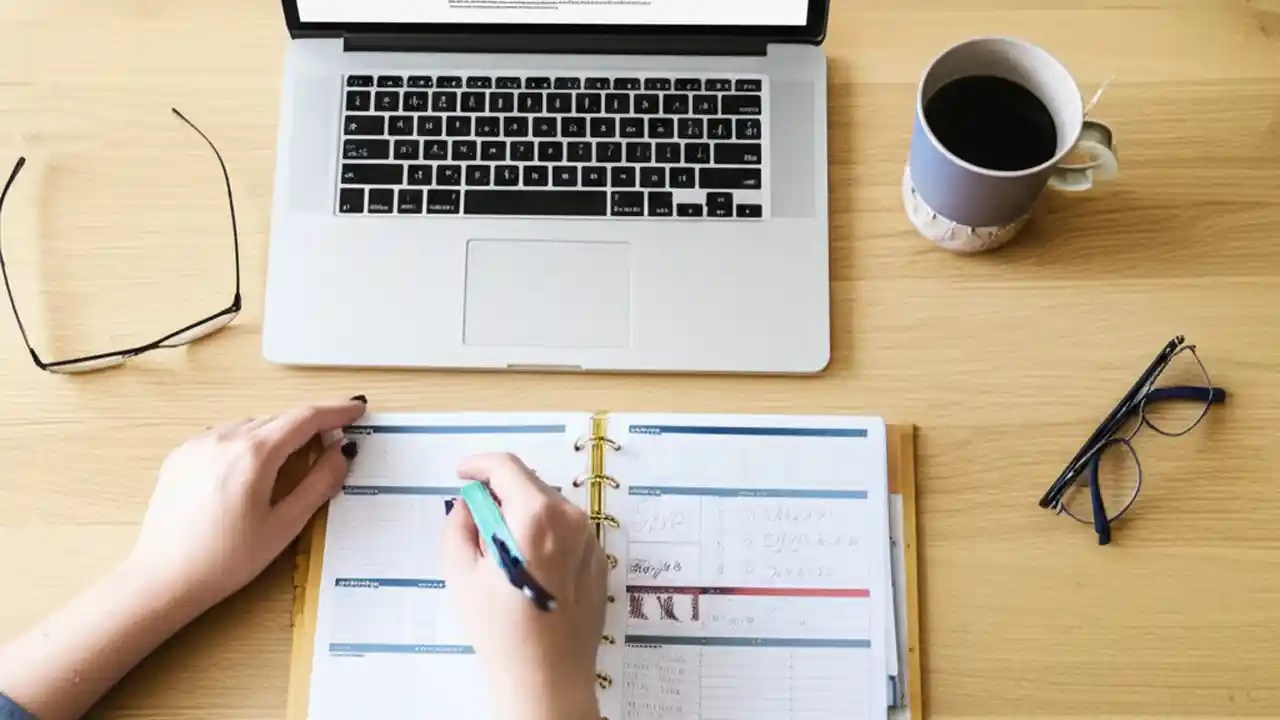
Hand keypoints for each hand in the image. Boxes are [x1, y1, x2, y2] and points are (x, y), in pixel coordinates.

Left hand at [127, 397, 368, 612]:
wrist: (164, 579)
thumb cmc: (226, 560)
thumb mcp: (285, 525)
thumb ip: (319, 483)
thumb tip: (342, 452)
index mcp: (254, 454)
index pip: (305, 418)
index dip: (336, 411)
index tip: (356, 408)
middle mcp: (224, 438)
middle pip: (278, 419)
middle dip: (308, 426)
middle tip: (331, 443)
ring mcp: (198, 444)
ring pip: (251, 426)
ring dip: (277, 434)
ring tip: (291, 461)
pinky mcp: (180, 456)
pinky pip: (224, 436)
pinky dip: (247, 443)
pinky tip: (250, 471)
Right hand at [442, 453, 607, 719]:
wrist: (548, 678)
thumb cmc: (501, 630)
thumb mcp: (462, 575)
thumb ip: (459, 526)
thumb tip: (468, 504)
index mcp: (536, 517)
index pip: (506, 466)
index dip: (479, 464)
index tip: (462, 474)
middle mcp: (571, 519)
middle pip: (530, 484)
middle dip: (500, 493)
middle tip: (476, 520)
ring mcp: (590, 540)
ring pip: (550, 507)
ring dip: (523, 514)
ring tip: (502, 553)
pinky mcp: (600, 561)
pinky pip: (567, 532)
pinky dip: (545, 535)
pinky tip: (530, 570)